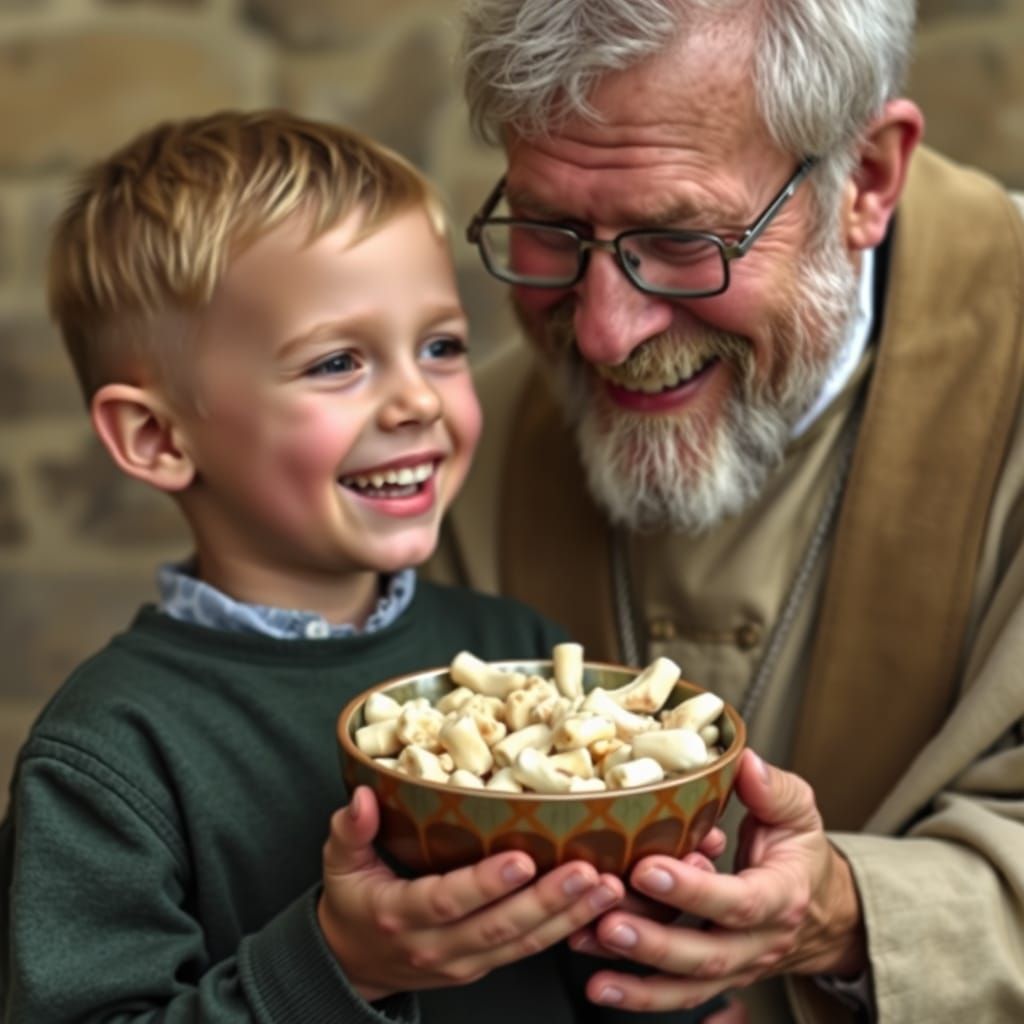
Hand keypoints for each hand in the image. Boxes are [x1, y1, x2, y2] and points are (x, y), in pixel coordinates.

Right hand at [317, 786, 624, 1000]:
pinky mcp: (483, 967)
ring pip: (522, 944)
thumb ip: (349, 830)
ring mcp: (463, 962)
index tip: (522, 858)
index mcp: (400, 914)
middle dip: (547, 901)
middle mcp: (435, 946)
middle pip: (498, 928)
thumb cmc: (352, 902)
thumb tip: (362, 795)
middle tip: (589, 871)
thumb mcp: (339, 864)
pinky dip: (566, 931)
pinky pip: (527, 951)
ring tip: (609, 889)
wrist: (352, 964)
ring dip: (570, 917)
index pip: (447, 901)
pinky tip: (598, 908)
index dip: (485, 883)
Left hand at [574, 750, 865, 1012]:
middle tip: (607, 919)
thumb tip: (745, 763)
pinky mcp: (714, 978)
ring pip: (687, 983)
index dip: (693, 890)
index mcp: (782, 897)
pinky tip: (600, 981)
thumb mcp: (798, 813)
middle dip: (654, 940)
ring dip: (635, 973)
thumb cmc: (798, 853)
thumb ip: (775, 790)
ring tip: (587, 945)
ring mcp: (737, 967)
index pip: (740, 901)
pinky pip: (677, 994)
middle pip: (707, 954)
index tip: (648, 869)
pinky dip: (637, 993)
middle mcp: (760, 942)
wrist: (819, 909)